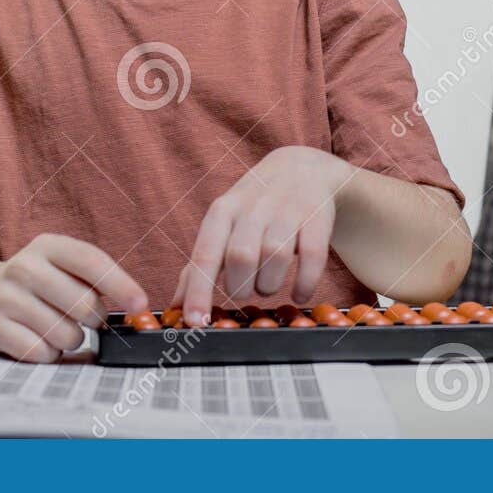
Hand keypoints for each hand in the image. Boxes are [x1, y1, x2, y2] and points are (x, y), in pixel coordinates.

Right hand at [0, 233, 146, 362]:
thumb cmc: (36, 284)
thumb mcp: (59, 266)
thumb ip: (93, 278)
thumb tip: (135, 306)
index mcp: (48, 246)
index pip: (91, 261)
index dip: (120, 283)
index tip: (140, 304)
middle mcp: (24, 267)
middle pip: (84, 305)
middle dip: (95, 320)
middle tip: (84, 318)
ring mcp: (5, 298)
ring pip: (66, 335)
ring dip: (71, 340)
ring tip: (56, 328)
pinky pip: (41, 353)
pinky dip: (48, 354)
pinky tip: (38, 340)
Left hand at [173, 146, 352, 324]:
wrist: (301, 169)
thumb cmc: (254, 209)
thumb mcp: (223, 227)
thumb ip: (199, 266)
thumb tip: (175, 305)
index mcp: (223, 212)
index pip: (206, 254)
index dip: (199, 290)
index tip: (195, 322)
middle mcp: (253, 208)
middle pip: (241, 257)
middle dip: (241, 287)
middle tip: (246, 289)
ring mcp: (287, 210)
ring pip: (275, 256)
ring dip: (270, 285)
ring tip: (268, 286)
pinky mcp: (317, 217)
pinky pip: (311, 257)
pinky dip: (304, 284)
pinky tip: (299, 293)